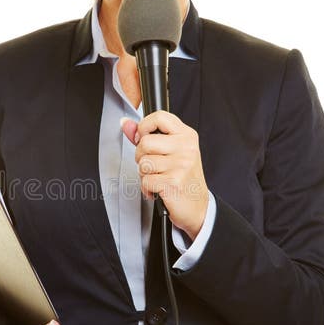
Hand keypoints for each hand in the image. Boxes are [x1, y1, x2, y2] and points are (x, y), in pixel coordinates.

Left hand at [121, 111, 208, 239]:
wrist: (198, 207)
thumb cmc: (184, 178)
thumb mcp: (171, 152)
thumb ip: (147, 135)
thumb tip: (125, 123)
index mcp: (187, 136)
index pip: (160, 117)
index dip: (144, 127)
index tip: (143, 138)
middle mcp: (186, 148)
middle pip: (145, 142)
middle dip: (141, 156)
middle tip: (152, 165)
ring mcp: (181, 165)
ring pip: (143, 163)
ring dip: (144, 174)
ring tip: (158, 178)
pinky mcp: (173, 182)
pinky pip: (145, 181)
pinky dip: (147, 188)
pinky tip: (158, 189)